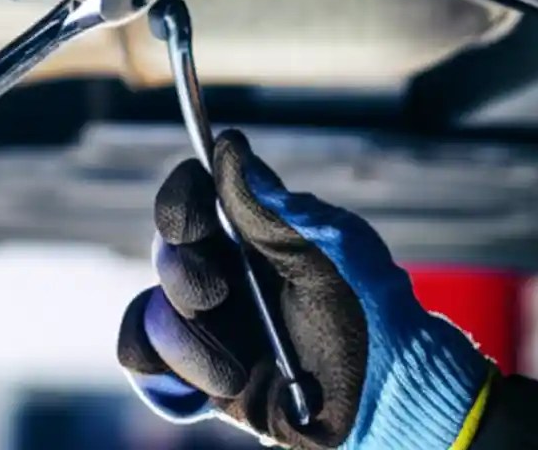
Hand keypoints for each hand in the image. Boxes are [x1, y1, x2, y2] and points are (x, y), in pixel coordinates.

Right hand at [117, 131, 491, 449]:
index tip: (196, 218)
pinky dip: (164, 379)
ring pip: (151, 315)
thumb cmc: (371, 311)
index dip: (180, 202)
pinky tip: (207, 390)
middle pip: (163, 256)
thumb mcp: (329, 246)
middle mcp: (222, 276)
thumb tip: (227, 144)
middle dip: (182, 275)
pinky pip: (148, 369)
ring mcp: (210, 328)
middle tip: (215, 295)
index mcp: (248, 237)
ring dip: (185, 342)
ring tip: (232, 372)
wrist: (389, 393)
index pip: (189, 202)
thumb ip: (270, 203)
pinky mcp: (203, 379)